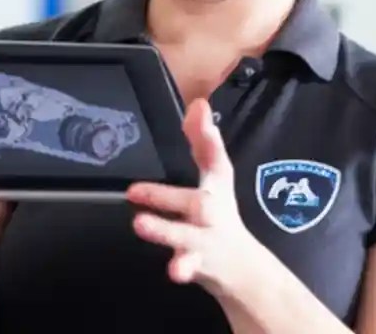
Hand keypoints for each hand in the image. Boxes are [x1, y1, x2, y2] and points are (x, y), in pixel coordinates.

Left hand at [126, 99, 265, 297]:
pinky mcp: (197, 264)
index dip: (208, 134)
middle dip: (164, 196)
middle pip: (196, 202)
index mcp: (216, 188)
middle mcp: (212, 212)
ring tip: (140, 224)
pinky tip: (174, 272)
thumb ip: (202, 142)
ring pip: (185, 236)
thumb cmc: (220, 216)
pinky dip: (182, 269)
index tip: (199, 109)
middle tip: (133, 190)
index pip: (214, 157)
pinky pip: (188, 268)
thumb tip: (198, 105)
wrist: (242, 267)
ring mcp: (205, 240)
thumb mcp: (214, 178)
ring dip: (164, 231)